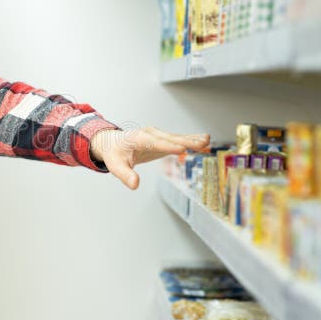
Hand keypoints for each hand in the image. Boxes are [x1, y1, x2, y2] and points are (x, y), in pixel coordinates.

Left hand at [90, 127, 209, 189]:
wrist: (113, 143)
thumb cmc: (115, 154)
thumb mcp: (116, 166)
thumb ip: (125, 175)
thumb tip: (135, 185)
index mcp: (138, 139)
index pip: (155, 143)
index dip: (168, 146)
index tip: (182, 149)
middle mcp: (150, 134)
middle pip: (170, 138)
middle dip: (186, 141)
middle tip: (202, 143)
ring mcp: (157, 135)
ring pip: (177, 138)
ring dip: (192, 139)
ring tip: (207, 141)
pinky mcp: (162, 139)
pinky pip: (178, 140)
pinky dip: (191, 141)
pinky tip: (204, 142)